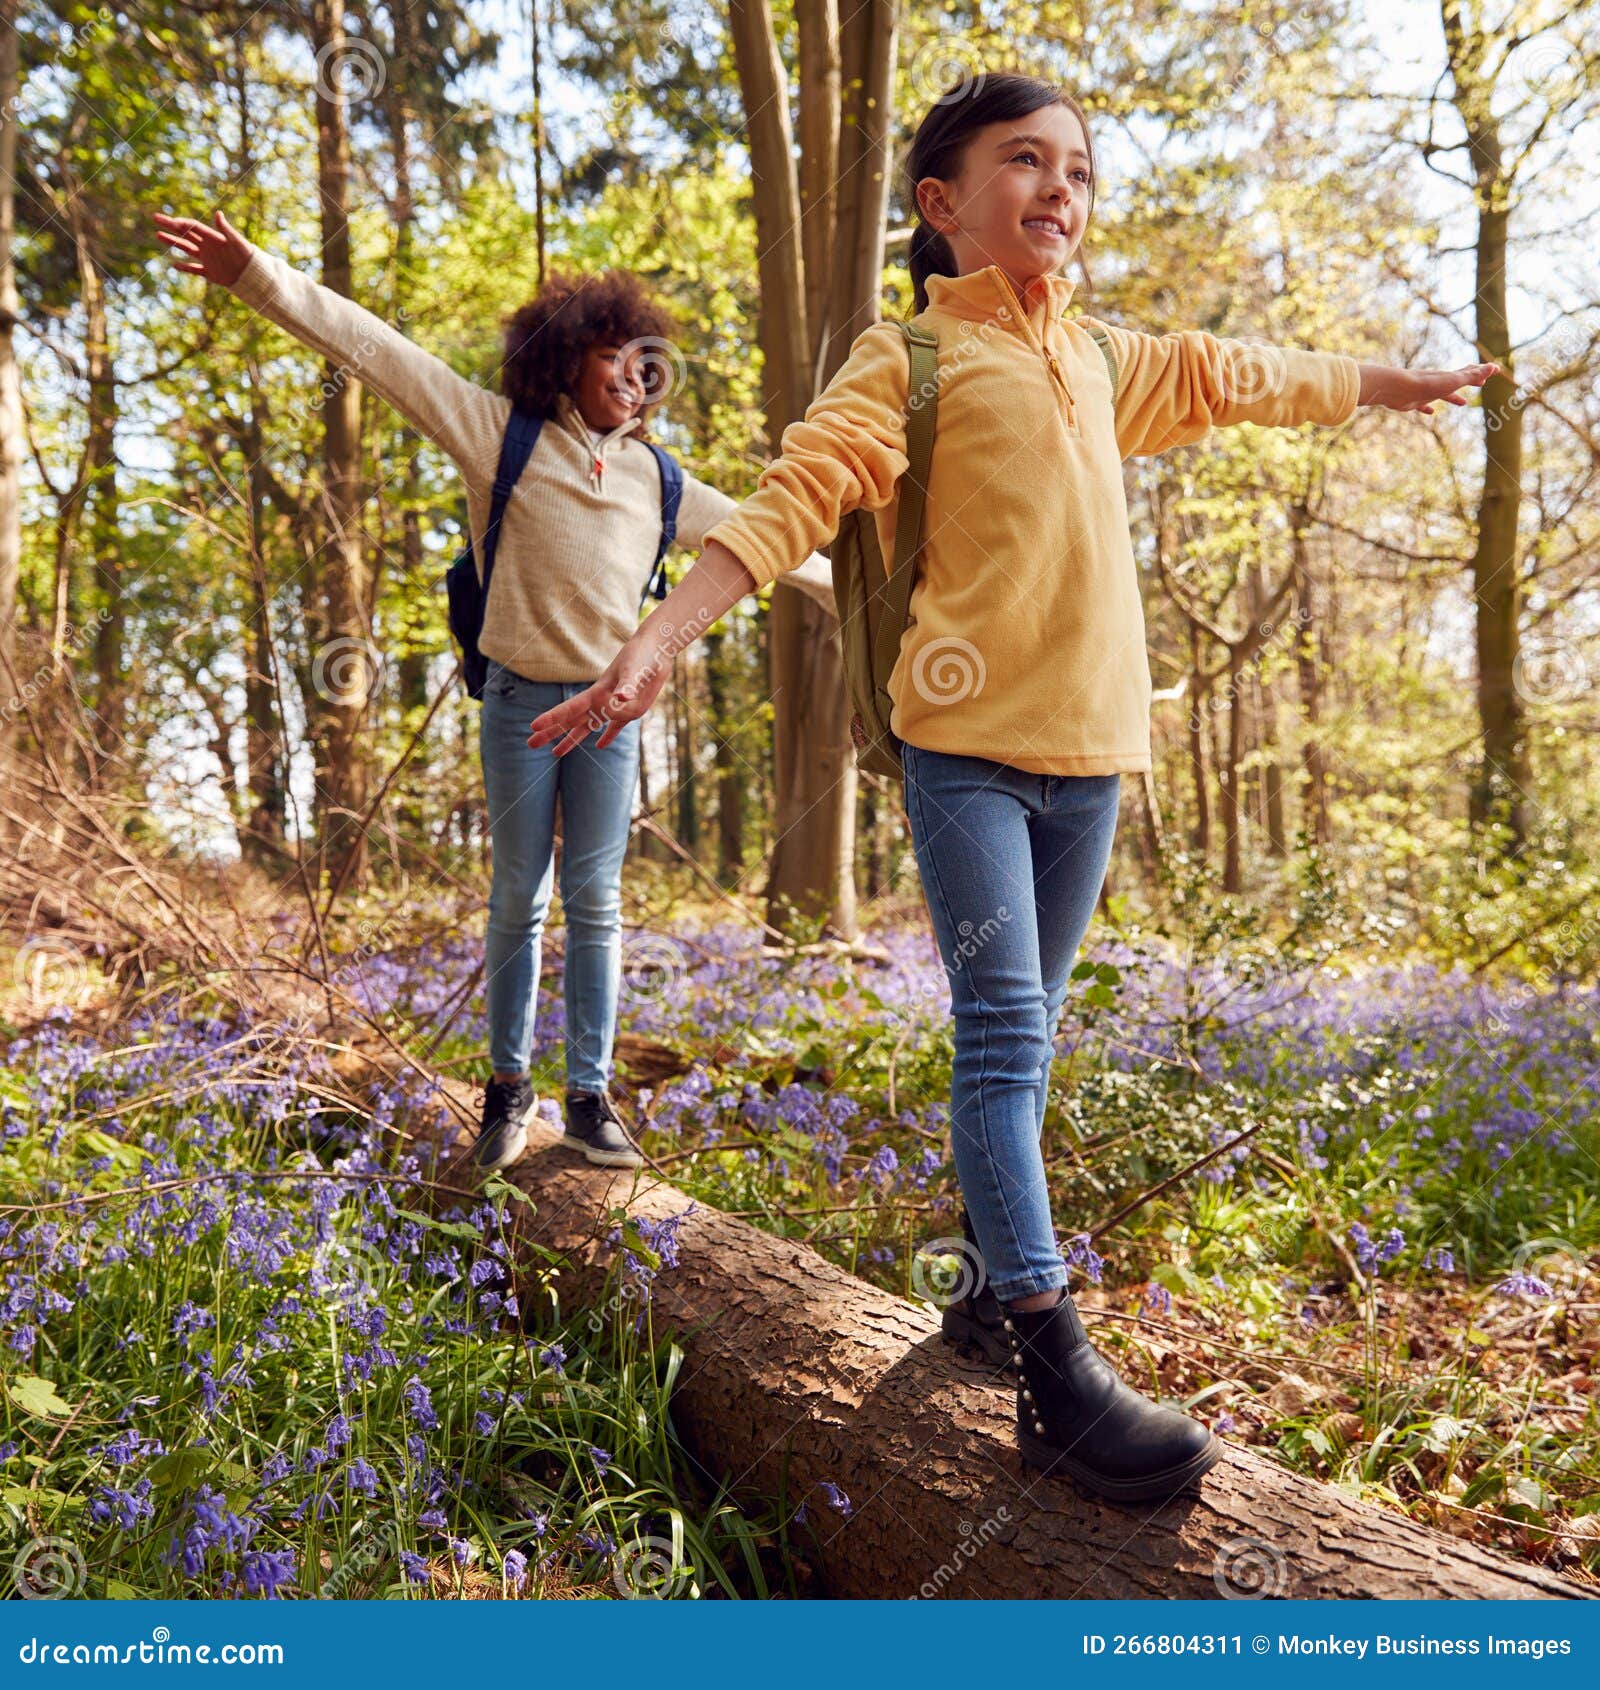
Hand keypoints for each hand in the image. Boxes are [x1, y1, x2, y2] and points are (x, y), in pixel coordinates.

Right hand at [153, 209, 253, 287]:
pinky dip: (185, 267)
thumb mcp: (236, 241)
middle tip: (155, 217)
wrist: (253, 273)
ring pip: (186, 249)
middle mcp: (207, 246)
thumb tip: (218, 213)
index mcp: (212, 237)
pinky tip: (174, 264)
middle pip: (185, 234)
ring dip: (173, 242)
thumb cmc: (247, 254)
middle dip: (170, 226)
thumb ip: (226, 229)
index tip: (170, 221)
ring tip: (158, 234)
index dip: (181, 223)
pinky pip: (195, 269)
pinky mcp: (210, 272)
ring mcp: (207, 258)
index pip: (192, 227)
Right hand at [526, 633, 672, 755]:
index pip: (570, 709)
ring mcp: (615, 705)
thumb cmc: (643, 655)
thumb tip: (620, 698)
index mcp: (598, 693)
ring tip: (555, 753)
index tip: (533, 727)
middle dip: (551, 732)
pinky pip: (616, 727)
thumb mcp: (634, 669)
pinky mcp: (631, 707)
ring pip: (587, 727)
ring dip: (572, 739)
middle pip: (571, 721)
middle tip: (530, 744)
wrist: (657, 648)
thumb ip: (627, 685)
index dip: (552, 719)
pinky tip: (600, 745)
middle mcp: (602, 701)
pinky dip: (608, 736)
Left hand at [1366, 361, 1498, 412]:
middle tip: (1481, 384)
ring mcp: (1425, 392)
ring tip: (1463, 403)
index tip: (1492, 370)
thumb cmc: (1426, 385)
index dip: (1481, 372)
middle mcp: (1438, 383)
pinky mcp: (1412, 402)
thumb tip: (1494, 367)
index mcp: (1448, 378)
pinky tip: (1431, 412)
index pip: (1469, 373)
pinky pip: (1423, 405)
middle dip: (1470, 382)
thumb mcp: (1453, 381)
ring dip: (1454, 397)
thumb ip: (1472, 376)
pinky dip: (1429, 408)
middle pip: (1458, 382)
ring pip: (1443, 394)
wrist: (1397, 389)